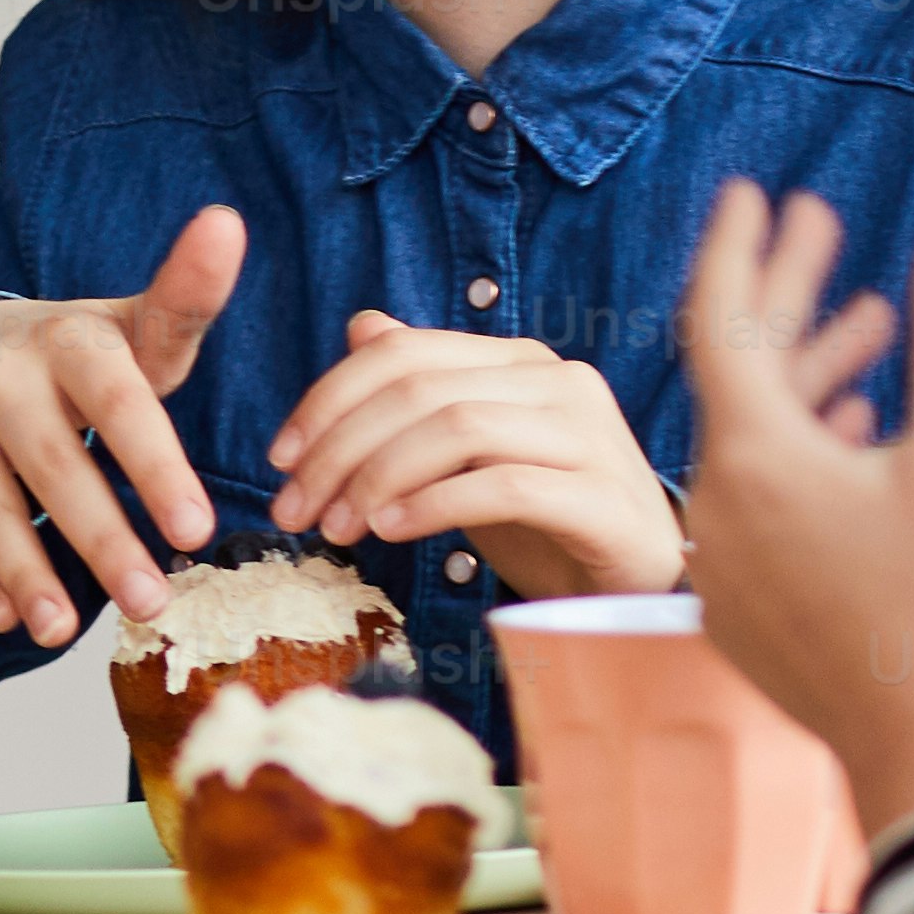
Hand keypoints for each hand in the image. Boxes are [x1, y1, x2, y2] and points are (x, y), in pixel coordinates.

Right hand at [0, 206, 243, 648]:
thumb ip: (183, 299)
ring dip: (27, 571)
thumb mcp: (127, 330)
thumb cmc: (68, 358)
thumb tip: (226, 222)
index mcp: (65, 339)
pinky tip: (9, 614)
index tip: (196, 530)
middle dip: (102, 540)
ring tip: (64, 630)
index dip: (156, 466)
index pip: (117, 402)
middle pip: (54, 465)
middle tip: (150, 602)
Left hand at [267, 314, 680, 596]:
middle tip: (292, 509)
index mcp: (519, 361)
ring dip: (378, 479)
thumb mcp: (469, 451)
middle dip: (338, 449)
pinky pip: (502, 485)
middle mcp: (560, 382)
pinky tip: (391, 532)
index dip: (328, 399)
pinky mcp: (604, 496)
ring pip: (458, 430)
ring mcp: (589, 435)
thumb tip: (364, 327)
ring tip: (337, 528)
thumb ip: (424, 389)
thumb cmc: (544, 518)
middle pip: (420, 391)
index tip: (279, 459)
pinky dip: (433, 504)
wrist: (634, 586)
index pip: (402, 354)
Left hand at [676, 184, 913, 832]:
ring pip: (759, 435)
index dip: (738, 246)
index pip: (720, 319)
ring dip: (812, 374)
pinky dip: (806, 448)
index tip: (749, 189)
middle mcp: (717, 495)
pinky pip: (762, 496)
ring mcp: (724, 549)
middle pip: (742, 370)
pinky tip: (861, 418)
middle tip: (817, 218)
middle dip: (787, 290)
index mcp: (754, 453)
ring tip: (872, 315)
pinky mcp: (741, 594)